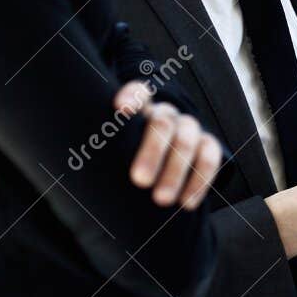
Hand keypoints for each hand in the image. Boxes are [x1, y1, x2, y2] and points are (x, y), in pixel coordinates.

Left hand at [114, 80, 219, 209]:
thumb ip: (109, 152)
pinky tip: (187, 203)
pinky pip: (208, 159)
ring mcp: (189, 128)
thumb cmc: (125, 162)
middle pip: (162, 123)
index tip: (122, 108)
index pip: (138, 94)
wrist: (156, 172)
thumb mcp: (114, 153)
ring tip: (161, 200)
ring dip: (175, 172)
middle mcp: (165, 114)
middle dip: (152, 152)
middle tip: (139, 180)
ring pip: (186, 141)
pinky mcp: (208, 145)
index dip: (133, 98)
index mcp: (139, 111)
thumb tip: (87, 170)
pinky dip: (198, 182)